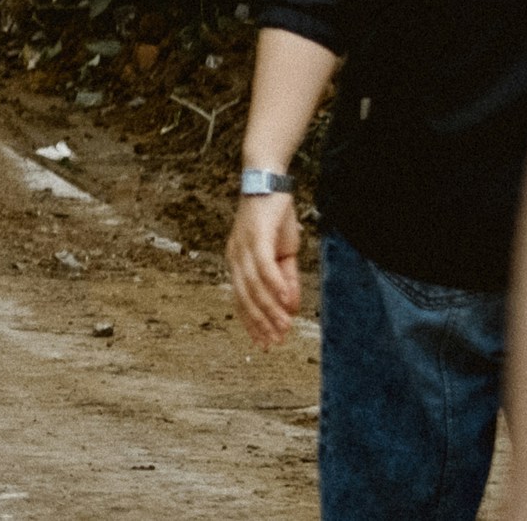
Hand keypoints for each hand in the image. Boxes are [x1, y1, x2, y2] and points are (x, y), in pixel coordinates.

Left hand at [227, 192, 302, 345]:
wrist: (269, 181)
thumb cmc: (274, 218)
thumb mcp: (283, 254)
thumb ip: (285, 280)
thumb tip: (290, 306)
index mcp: (238, 262)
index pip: (242, 299)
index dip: (253, 323)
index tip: (265, 344)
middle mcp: (235, 256)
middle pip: (245, 297)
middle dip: (260, 322)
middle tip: (275, 342)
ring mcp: (243, 246)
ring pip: (254, 285)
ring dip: (270, 308)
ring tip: (284, 326)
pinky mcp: (256, 235)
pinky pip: (264, 265)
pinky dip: (275, 284)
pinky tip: (286, 300)